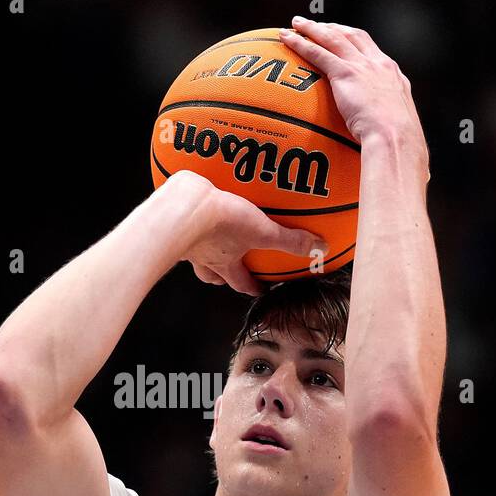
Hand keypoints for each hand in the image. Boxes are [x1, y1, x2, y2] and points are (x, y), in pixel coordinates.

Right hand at [169, 171, 324, 295]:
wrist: (183, 205)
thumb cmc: (219, 223)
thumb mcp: (262, 231)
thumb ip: (290, 240)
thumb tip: (320, 248)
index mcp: (225, 263)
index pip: (241, 283)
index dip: (252, 287)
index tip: (259, 289)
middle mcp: (204, 257)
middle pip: (212, 275)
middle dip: (222, 275)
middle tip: (230, 269)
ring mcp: (187, 242)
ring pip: (195, 255)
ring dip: (204, 252)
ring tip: (210, 242)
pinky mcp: (174, 220)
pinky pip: (183, 226)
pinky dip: (190, 223)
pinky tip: (195, 210)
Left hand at [278, 17, 428, 182]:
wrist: (397, 143)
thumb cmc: (403, 152)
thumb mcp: (403, 145)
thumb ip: (398, 148)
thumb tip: (407, 170)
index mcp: (395, 80)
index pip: (375, 55)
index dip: (358, 44)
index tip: (346, 41)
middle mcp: (381, 66)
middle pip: (354, 37)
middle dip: (335, 28)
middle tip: (318, 26)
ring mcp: (364, 67)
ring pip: (334, 38)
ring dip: (313, 29)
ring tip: (296, 24)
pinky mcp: (346, 74)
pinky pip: (318, 53)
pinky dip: (301, 43)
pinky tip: (285, 39)